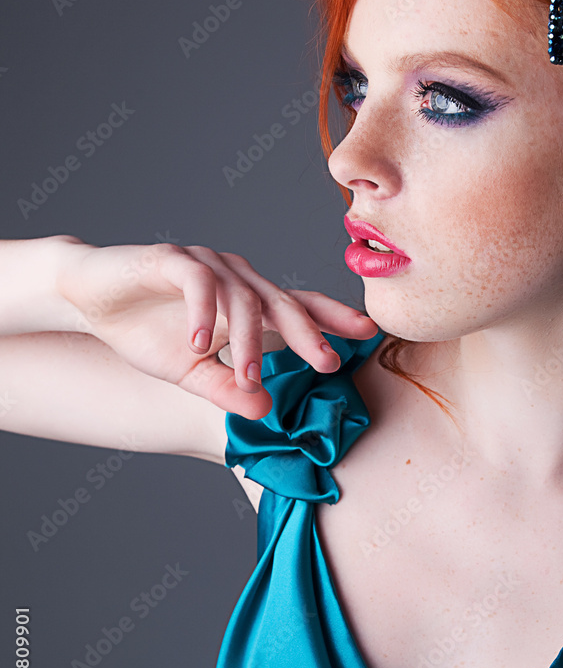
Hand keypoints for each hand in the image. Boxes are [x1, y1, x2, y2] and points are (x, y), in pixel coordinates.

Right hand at [54, 238, 378, 418]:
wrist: (88, 297)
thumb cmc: (146, 330)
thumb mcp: (191, 372)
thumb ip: (227, 388)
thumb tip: (264, 409)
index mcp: (250, 300)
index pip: (300, 306)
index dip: (334, 317)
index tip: (368, 334)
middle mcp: (238, 276)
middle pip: (283, 302)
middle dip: (309, 333)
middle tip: (328, 363)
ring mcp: (208, 263)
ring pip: (243, 299)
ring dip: (247, 341)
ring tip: (249, 376)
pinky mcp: (173, 258)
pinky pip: (198, 282)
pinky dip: (202, 312)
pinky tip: (200, 342)